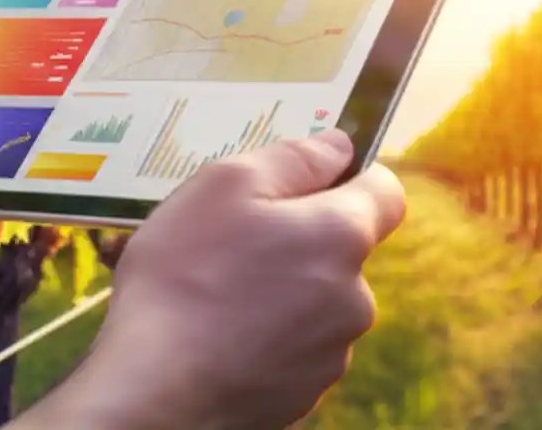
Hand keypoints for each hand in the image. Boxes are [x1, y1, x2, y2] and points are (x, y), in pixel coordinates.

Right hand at [29, 131, 405, 429]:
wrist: (155, 392)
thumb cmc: (185, 278)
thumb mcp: (226, 185)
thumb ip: (294, 158)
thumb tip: (340, 146)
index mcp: (343, 237)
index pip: (386, 192)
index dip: (351, 177)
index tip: (307, 179)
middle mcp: (354, 298)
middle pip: (340, 250)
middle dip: (297, 238)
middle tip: (232, 240)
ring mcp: (330, 354)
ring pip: (314, 301)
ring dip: (280, 291)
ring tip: (214, 293)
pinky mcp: (302, 395)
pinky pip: (292, 348)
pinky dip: (264, 337)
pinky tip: (216, 336)